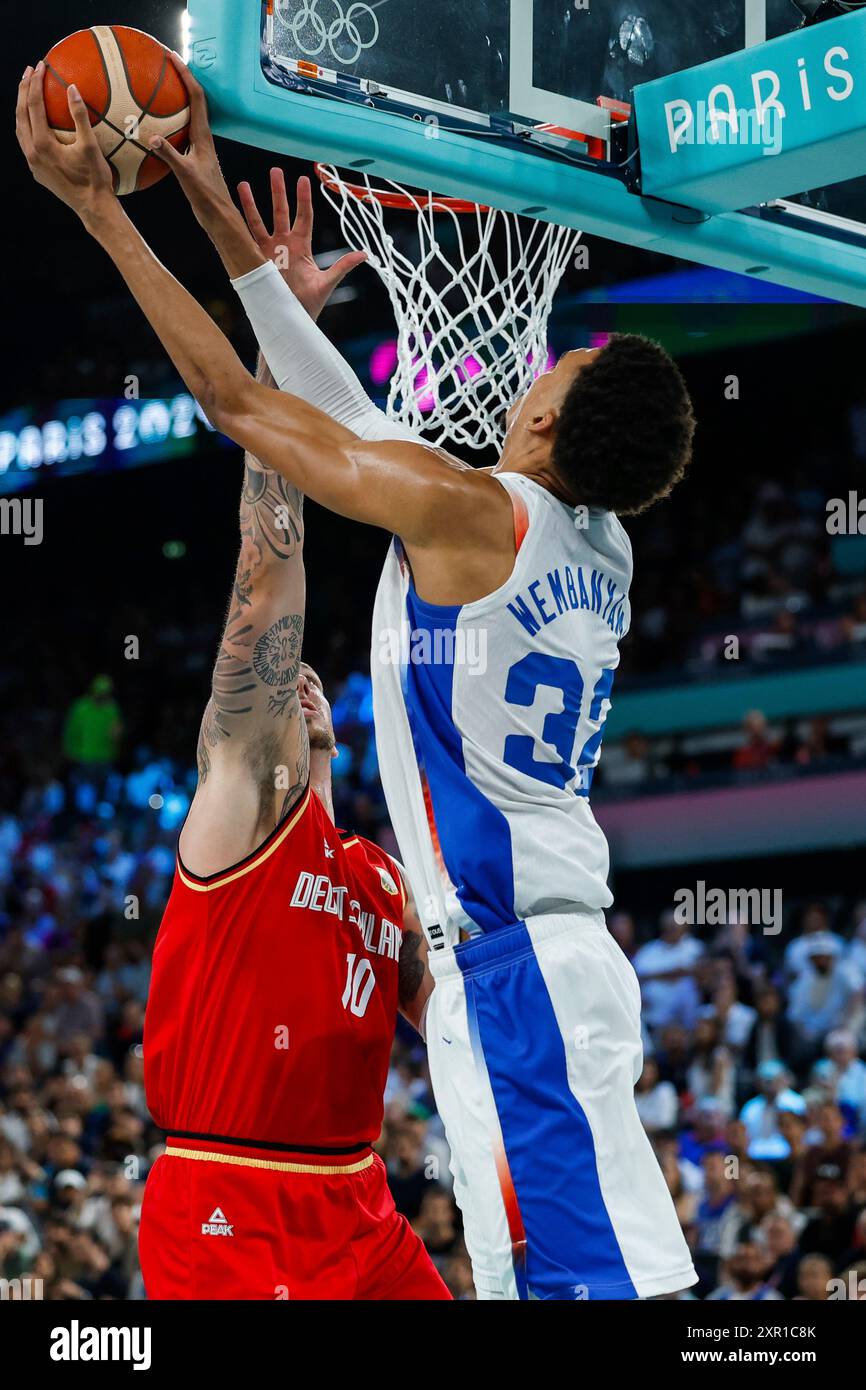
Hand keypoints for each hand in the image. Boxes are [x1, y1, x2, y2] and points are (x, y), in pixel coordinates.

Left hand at [16, 63, 113, 220]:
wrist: (93, 208)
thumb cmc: (95, 179)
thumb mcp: (90, 146)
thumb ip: (79, 116)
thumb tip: (72, 88)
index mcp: (42, 144)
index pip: (34, 105)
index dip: (37, 82)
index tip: (41, 65)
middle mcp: (31, 153)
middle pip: (20, 114)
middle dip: (24, 89)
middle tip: (30, 70)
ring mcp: (33, 163)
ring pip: (20, 128)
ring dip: (23, 107)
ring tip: (29, 91)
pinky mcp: (38, 171)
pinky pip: (27, 142)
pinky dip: (28, 125)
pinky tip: (37, 121)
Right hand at [149, 53, 232, 222]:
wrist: (218, 216)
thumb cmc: (207, 197)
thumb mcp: (186, 175)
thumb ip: (170, 155)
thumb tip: (152, 138)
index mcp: (203, 137)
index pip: (196, 97)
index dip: (186, 75)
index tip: (172, 57)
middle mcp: (203, 138)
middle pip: (194, 100)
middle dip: (181, 79)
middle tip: (165, 64)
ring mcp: (199, 147)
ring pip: (188, 115)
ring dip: (177, 99)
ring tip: (161, 87)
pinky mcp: (194, 157)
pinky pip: (181, 132)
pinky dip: (170, 122)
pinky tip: (156, 125)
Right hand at [238, 170, 365, 320]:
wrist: (290, 321)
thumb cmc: (309, 304)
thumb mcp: (327, 282)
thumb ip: (343, 266)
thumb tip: (364, 254)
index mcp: (302, 247)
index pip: (303, 216)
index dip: (303, 198)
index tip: (302, 179)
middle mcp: (284, 245)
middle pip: (280, 212)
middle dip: (278, 192)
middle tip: (275, 170)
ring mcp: (268, 252)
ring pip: (259, 222)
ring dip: (252, 204)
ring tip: (243, 185)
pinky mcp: (256, 262)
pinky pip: (246, 241)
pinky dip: (238, 227)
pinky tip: (230, 212)